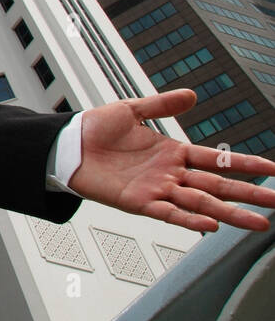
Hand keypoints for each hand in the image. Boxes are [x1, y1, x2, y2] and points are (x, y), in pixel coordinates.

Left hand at [68, 88, 274, 231]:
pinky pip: (169, 214)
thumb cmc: (94, 130)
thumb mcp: (132, 111)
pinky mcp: (138, 202)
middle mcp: (169, 174)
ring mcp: (156, 189)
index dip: (243, 164)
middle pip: (217, 186)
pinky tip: (211, 226)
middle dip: (248, 195)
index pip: (216, 160)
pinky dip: (189, 220)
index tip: (272, 170)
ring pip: (200, 204)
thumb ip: (162, 105)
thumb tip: (191, 94)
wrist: (66, 145)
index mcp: (172, 152)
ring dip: (229, 213)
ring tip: (258, 223)